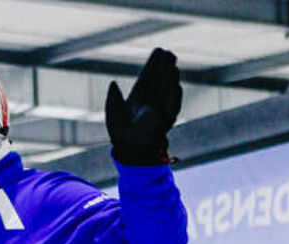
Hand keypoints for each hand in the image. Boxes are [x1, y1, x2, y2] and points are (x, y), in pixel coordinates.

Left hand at [105, 48, 181, 165]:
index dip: (153, 64)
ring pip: (167, 89)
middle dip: (164, 66)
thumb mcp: (113, 111)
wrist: (127, 148)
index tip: (158, 50)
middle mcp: (151, 99)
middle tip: (168, 52)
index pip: (148, 76)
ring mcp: (159, 108)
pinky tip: (175, 85)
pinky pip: (172, 106)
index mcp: (139, 96)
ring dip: (170, 77)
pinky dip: (174, 95)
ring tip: (171, 64)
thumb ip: (113, 97)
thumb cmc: (119, 132)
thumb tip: (113, 83)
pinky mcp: (165, 119)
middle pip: (160, 79)